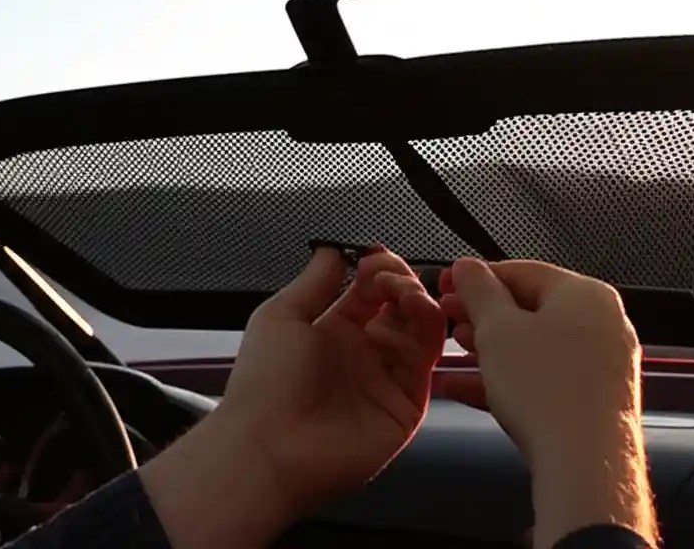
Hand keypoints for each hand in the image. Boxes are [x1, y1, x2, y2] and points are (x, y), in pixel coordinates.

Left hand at [221, 246, 446, 503]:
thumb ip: (316, 279)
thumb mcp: (282, 316)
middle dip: (400, 280)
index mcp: (332, 331)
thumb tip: (336, 247)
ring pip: (421, 329)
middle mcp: (363, 354)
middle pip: (401, 306)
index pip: (370, 290)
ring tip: (403, 289)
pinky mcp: (406, 404)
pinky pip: (427, 360)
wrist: (267, 447)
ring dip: (417, 299)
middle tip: (389, 273)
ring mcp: (387, 379)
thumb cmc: (263, 385)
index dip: (377, 268)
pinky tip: (415, 307)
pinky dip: (430, 327)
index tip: (373, 256)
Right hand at [436, 258, 656, 546]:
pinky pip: (546, 379)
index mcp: (585, 293)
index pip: (522, 271)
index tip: (448, 285)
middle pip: (531, 309)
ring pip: (537, 347)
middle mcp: (603, 323)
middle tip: (448, 321)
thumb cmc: (550, 392)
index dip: (476, 277)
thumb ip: (478, 291)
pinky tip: (470, 388)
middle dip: (482, 316)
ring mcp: (603, 364)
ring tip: (456, 355)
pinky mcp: (596, 399)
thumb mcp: (497, 330)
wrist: (585, 464)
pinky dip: (510, 379)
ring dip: (491, 349)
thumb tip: (468, 268)